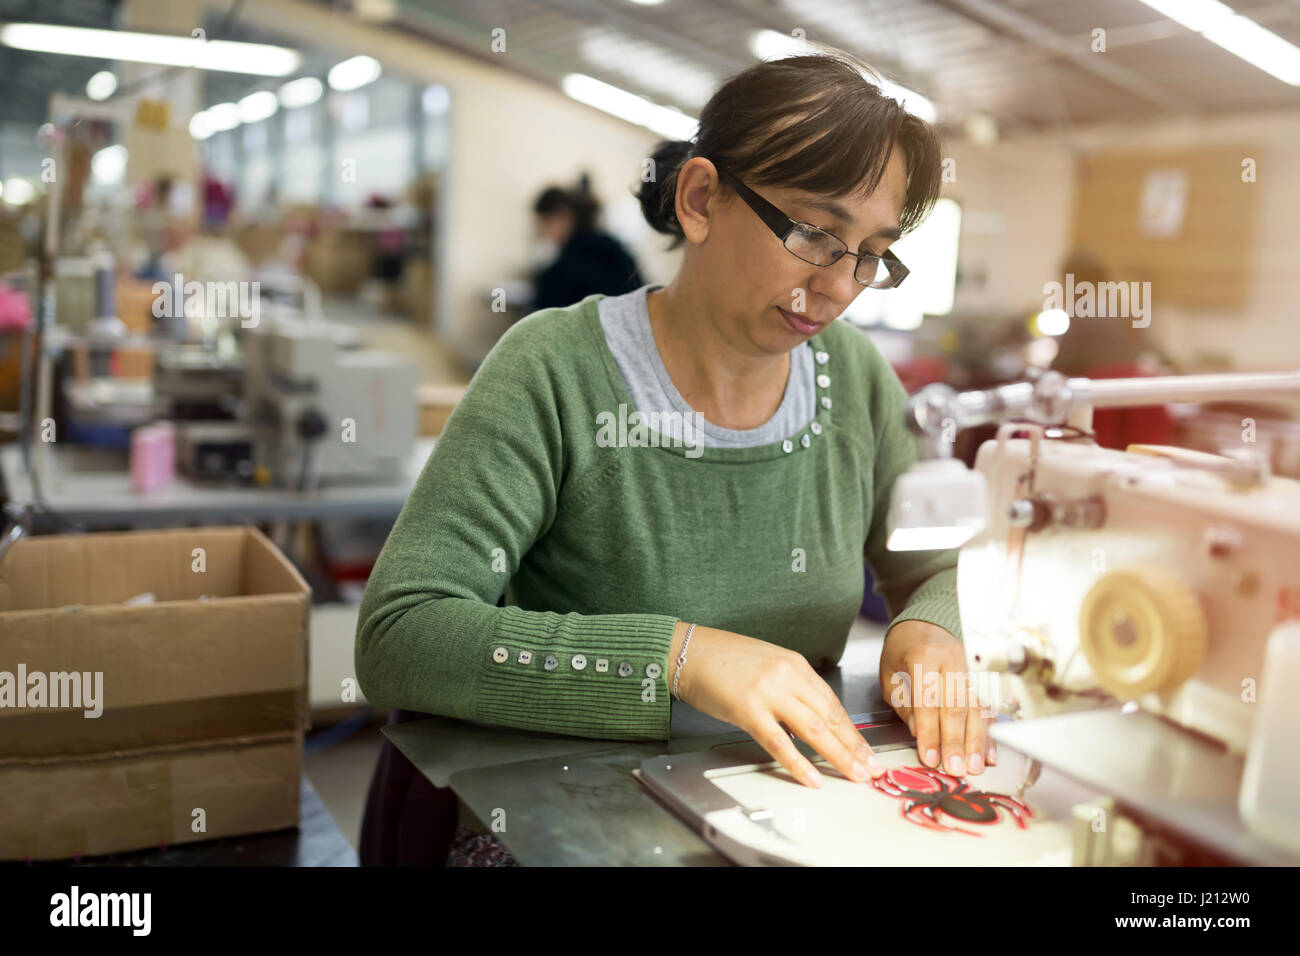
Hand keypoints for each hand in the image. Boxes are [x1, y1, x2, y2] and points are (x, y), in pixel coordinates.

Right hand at [671, 623, 882, 788]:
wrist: (689, 650)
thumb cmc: (723, 660)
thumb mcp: (767, 665)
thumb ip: (790, 688)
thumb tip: (809, 720)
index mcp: (794, 665)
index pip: (832, 703)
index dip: (852, 730)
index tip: (866, 750)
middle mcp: (787, 676)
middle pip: (830, 716)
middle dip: (854, 746)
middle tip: (871, 768)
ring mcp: (768, 692)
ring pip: (813, 729)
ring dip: (837, 756)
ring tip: (854, 774)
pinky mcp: (748, 709)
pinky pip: (779, 742)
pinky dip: (799, 763)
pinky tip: (813, 778)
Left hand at [878, 620, 995, 776]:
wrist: (924, 625)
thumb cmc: (903, 652)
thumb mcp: (890, 676)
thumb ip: (904, 705)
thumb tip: (919, 733)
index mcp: (922, 657)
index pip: (928, 701)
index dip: (930, 733)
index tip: (930, 758)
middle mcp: (952, 660)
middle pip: (957, 705)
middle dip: (956, 742)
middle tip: (956, 769)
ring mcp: (971, 667)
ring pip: (977, 708)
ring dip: (977, 741)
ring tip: (975, 766)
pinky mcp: (982, 676)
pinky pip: (988, 707)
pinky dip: (989, 733)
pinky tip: (989, 753)